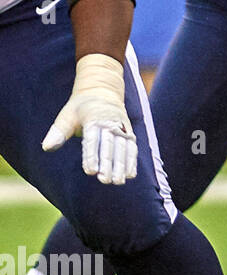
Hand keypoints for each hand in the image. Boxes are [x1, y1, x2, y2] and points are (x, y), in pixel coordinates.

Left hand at [42, 53, 137, 184]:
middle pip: (110, 146)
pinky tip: (130, 176)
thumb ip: (58, 132)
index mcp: (94, 119)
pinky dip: (132, 161)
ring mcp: (122, 128)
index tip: (90, 172)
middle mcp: (110, 123)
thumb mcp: (67, 115)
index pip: (93, 140)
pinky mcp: (129, 133)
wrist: (103, 91)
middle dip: (108, 164)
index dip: (92, 156)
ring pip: (124, 149)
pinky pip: (132, 148)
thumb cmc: (81, 107)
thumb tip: (46, 148)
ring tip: (118, 182)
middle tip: (104, 181)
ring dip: (122, 166)